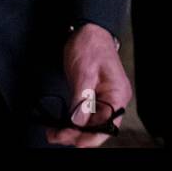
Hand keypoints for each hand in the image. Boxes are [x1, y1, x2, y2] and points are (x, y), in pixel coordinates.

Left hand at [48, 23, 131, 147]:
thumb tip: (76, 124)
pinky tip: (61, 124)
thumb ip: (81, 101)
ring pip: (90, 123)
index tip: (73, 142)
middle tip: (56, 137)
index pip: (106, 125)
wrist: (88, 28)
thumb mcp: (84, 73)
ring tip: (54, 133)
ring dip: (73, 130)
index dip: (89, 137)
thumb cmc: (90, 45)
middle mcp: (114, 100)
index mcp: (117, 95)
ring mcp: (104, 98)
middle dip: (77, 135)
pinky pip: (84, 113)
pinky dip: (73, 120)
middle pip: (98, 127)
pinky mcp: (93, 95)